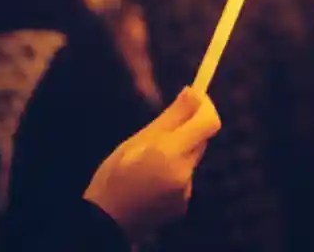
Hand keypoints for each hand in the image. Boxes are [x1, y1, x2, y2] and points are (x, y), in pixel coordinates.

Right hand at [84, 87, 220, 241]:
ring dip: (178, 153)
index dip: (207, 106)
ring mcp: (185, 192)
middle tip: (165, 126)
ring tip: (146, 163)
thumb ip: (171, 116)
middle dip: (189, 129)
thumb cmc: (115, 174)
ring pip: (191, 160)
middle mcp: (183, 173)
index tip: (197, 95)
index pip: (209, 123)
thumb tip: (193, 91)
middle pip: (201, 141)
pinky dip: (173, 173)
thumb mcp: (138, 140)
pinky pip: (185, 179)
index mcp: (169, 153)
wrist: (104, 220)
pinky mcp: (182, 205)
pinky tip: (150, 182)